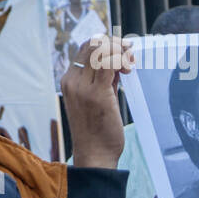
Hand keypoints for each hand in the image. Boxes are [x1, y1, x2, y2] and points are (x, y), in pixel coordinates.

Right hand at [61, 35, 129, 168]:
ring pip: (100, 51)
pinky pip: (109, 65)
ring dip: (119, 51)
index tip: (122, 52)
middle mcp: (72, 80)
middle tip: (129, 54)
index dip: (106, 43)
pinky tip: (128, 69)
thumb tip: (117, 61)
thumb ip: (104, 79)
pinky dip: (120, 60)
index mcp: (68, 80)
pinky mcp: (97, 95)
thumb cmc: (96, 129)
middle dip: (114, 43)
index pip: (85, 48)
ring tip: (130, 64)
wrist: (94, 154)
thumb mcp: (97, 98)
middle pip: (92, 44)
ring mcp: (83, 87)